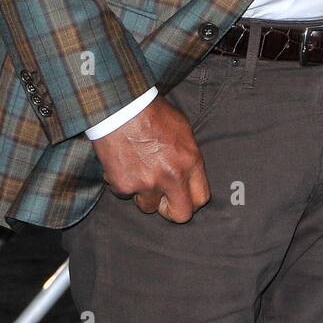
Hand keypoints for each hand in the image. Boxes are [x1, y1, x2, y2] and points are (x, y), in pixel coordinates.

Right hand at [90, 96, 209, 221]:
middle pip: (180, 215)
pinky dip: (125, 183)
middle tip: (164, 199)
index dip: (192, 200)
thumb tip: (189, 174)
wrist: (122, 108)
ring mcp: (147, 184)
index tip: (183, 196)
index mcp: (190, 162)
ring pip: (149, 206)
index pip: (201, 199)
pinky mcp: (124, 186)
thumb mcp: (183, 129)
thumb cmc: (153, 113)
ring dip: (145, 195)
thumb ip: (188, 156)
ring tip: (140, 173)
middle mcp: (171, 177)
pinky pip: (126, 194)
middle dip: (172, 209)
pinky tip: (124, 164)